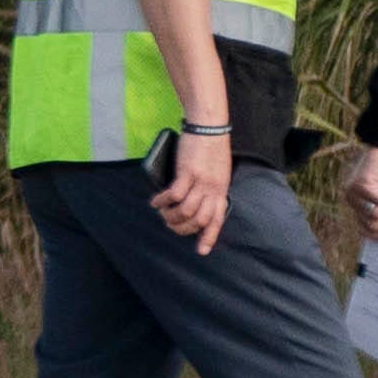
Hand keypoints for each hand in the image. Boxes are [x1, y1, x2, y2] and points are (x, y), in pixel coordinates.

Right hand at [153, 129, 233, 249]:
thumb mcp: (218, 171)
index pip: (217, 219)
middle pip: (199, 220)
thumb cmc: (212, 146)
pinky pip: (175, 194)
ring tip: (161, 213)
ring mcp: (201, 181)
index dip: (209, 237)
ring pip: (186, 210)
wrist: (209, 126)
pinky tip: (156, 201)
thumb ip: (211, 186)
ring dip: (170, 216)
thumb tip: (197, 200)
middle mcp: (213, 189)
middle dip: (182, 228)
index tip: (201, 251)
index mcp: (221, 190)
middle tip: (170, 225)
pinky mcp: (188, 172)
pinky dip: (163, 201)